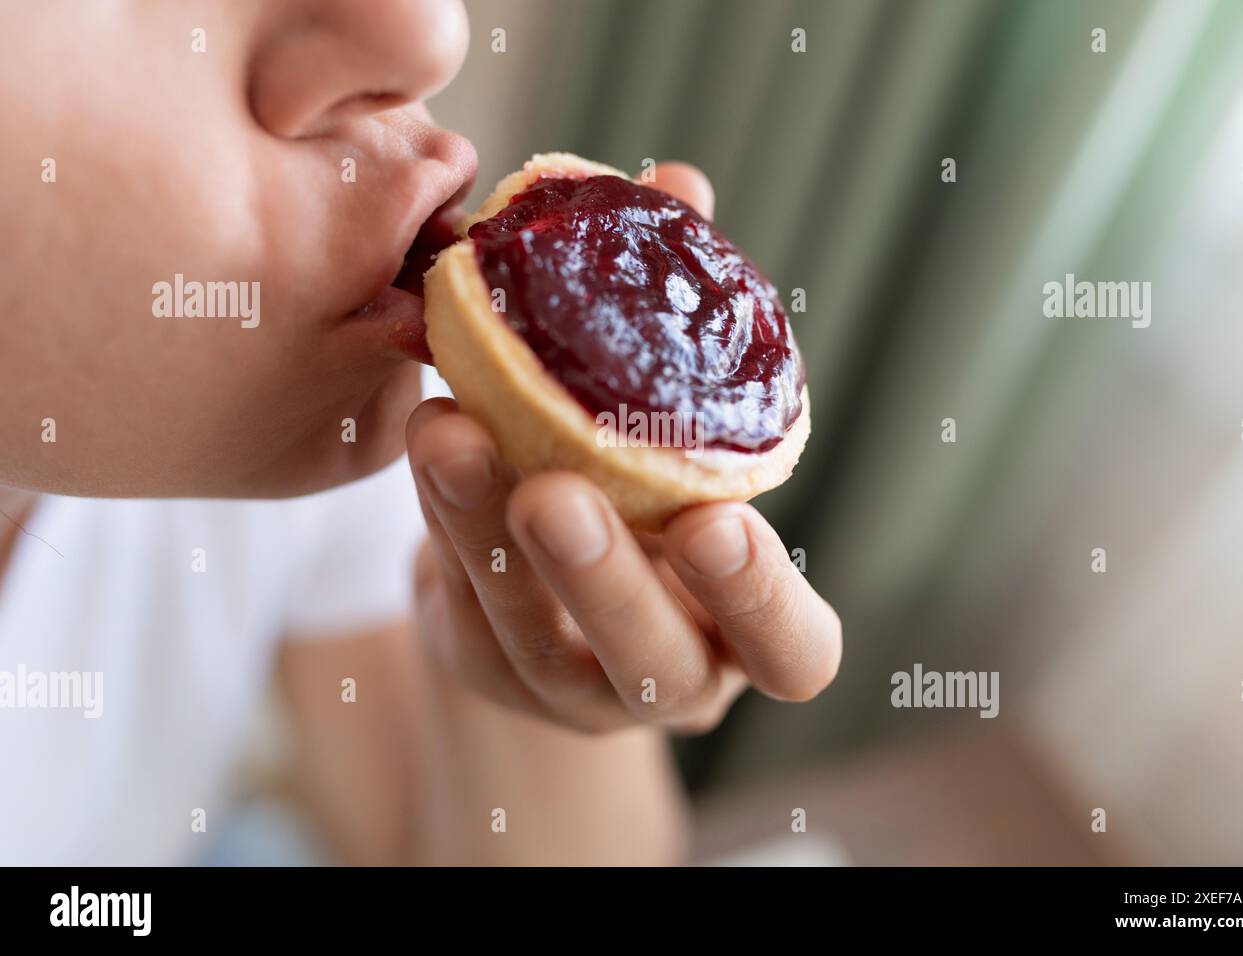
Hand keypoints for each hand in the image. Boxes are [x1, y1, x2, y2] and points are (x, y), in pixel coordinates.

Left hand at [406, 163, 840, 733]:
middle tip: (556, 493)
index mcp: (748, 628)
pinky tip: (429, 438)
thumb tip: (675, 187)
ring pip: (534, 641)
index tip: (718, 521)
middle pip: (653, 666)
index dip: (763, 598)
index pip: (792, 649)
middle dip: (604, 580)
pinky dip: (442, 523)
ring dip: (487, 538)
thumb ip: (684, 323)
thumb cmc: (650, 486)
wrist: (559, 572)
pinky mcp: (492, 673)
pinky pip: (462, 609)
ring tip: (448, 435)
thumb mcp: (679, 423)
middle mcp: (671, 675)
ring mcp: (574, 690)